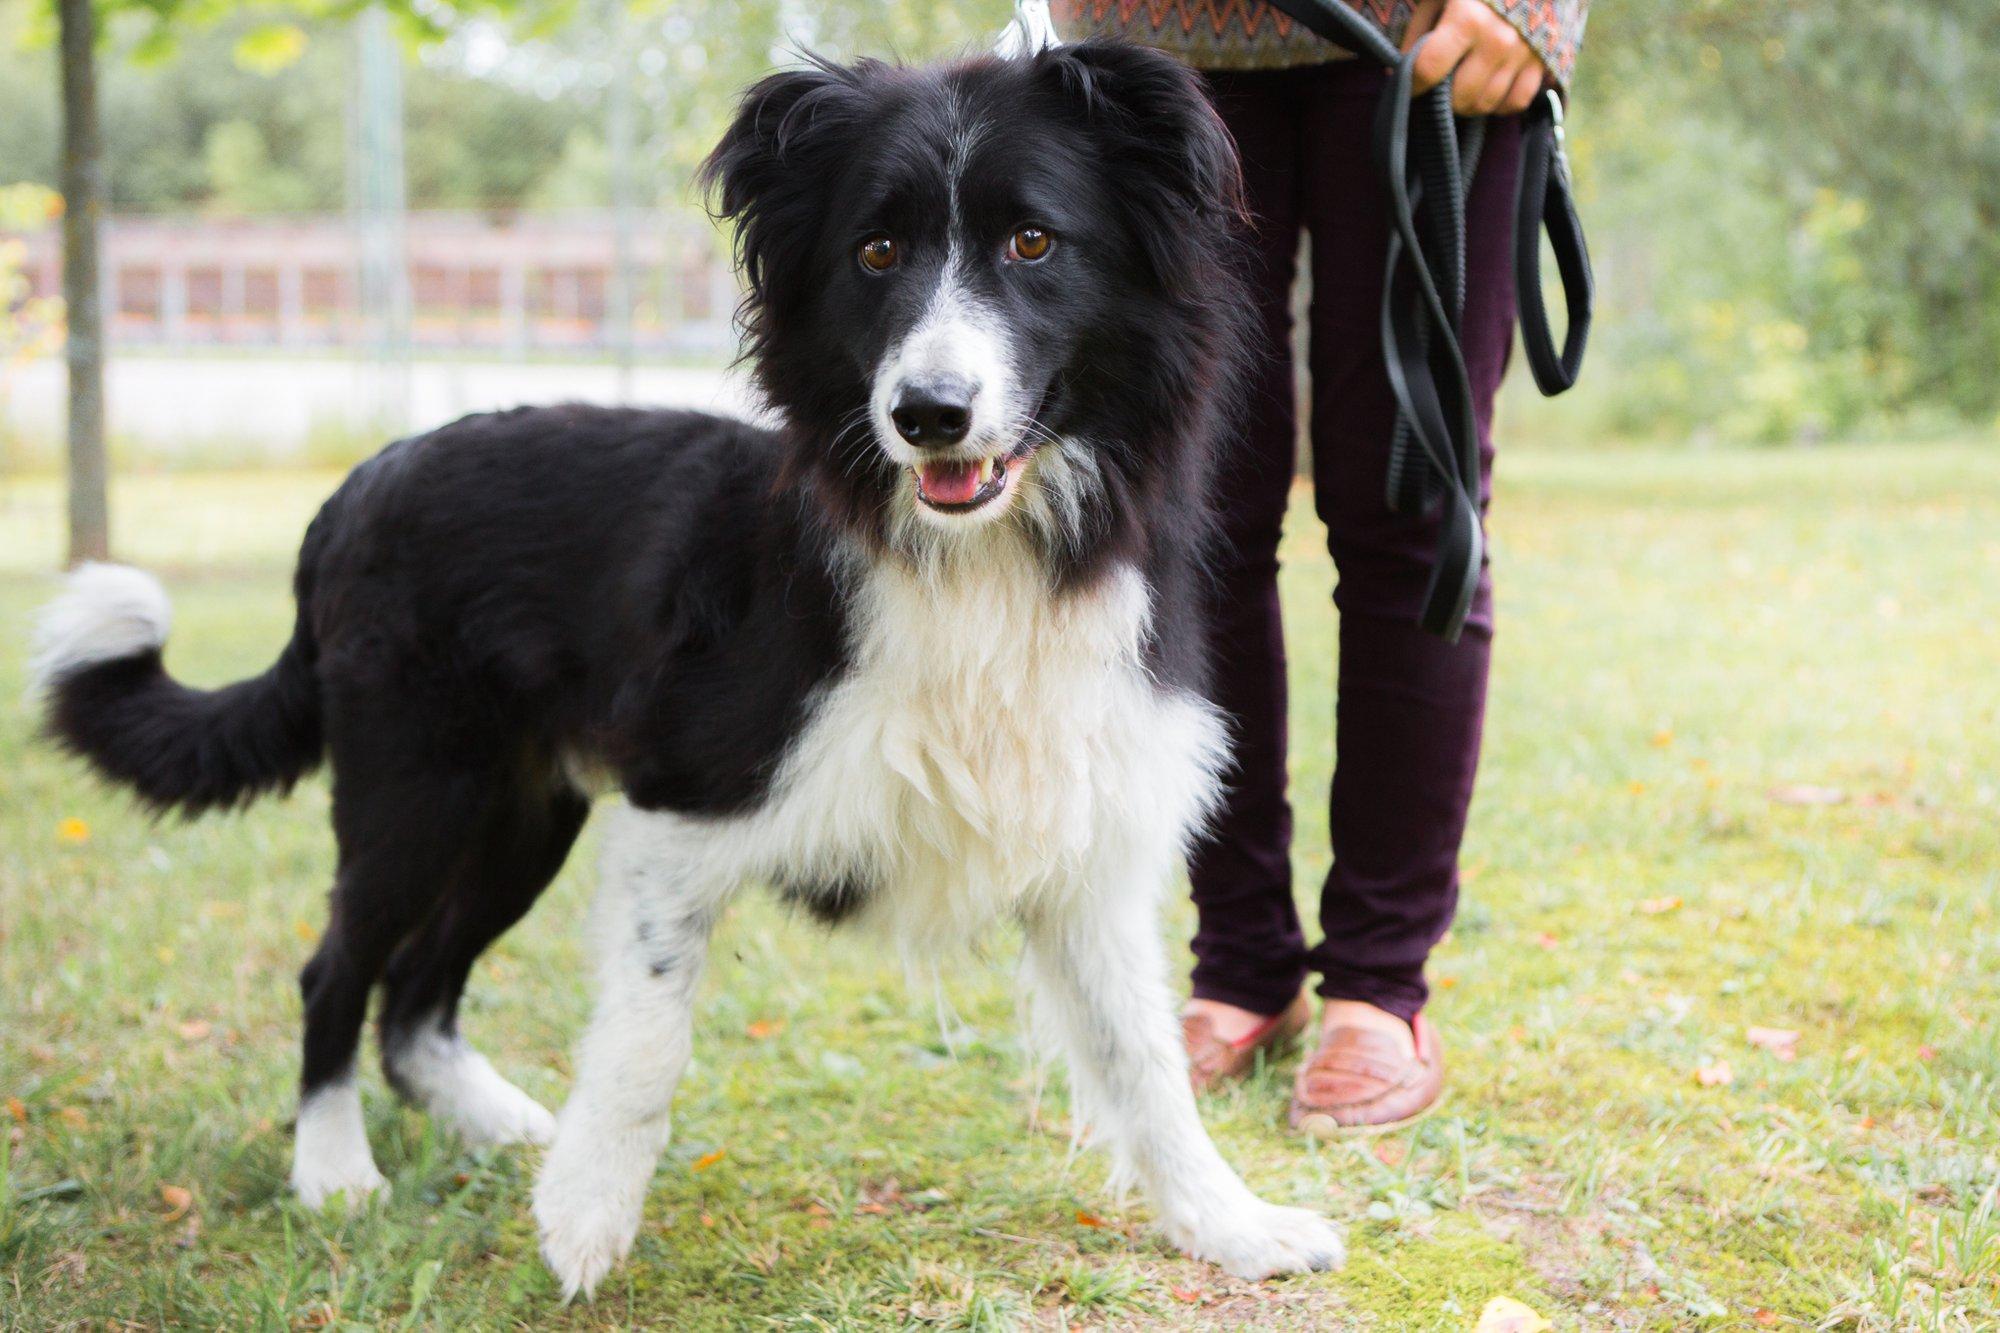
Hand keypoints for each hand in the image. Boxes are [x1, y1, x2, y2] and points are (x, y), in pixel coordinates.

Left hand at [1402, 0, 1549, 115]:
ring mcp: (1523, 53)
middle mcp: (1497, 40)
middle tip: (1439, 84)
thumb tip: (1402, 70)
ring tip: (1461, 84)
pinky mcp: (1542, 61)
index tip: (1409, 84)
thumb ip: (1419, 29)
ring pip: (1484, 104)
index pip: (1428, 69)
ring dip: (1467, 102)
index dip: (1412, 83)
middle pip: (1458, 96)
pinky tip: (1488, 88)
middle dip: (1441, 97)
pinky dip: (1498, 103)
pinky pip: (1515, 102)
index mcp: (1467, 18)